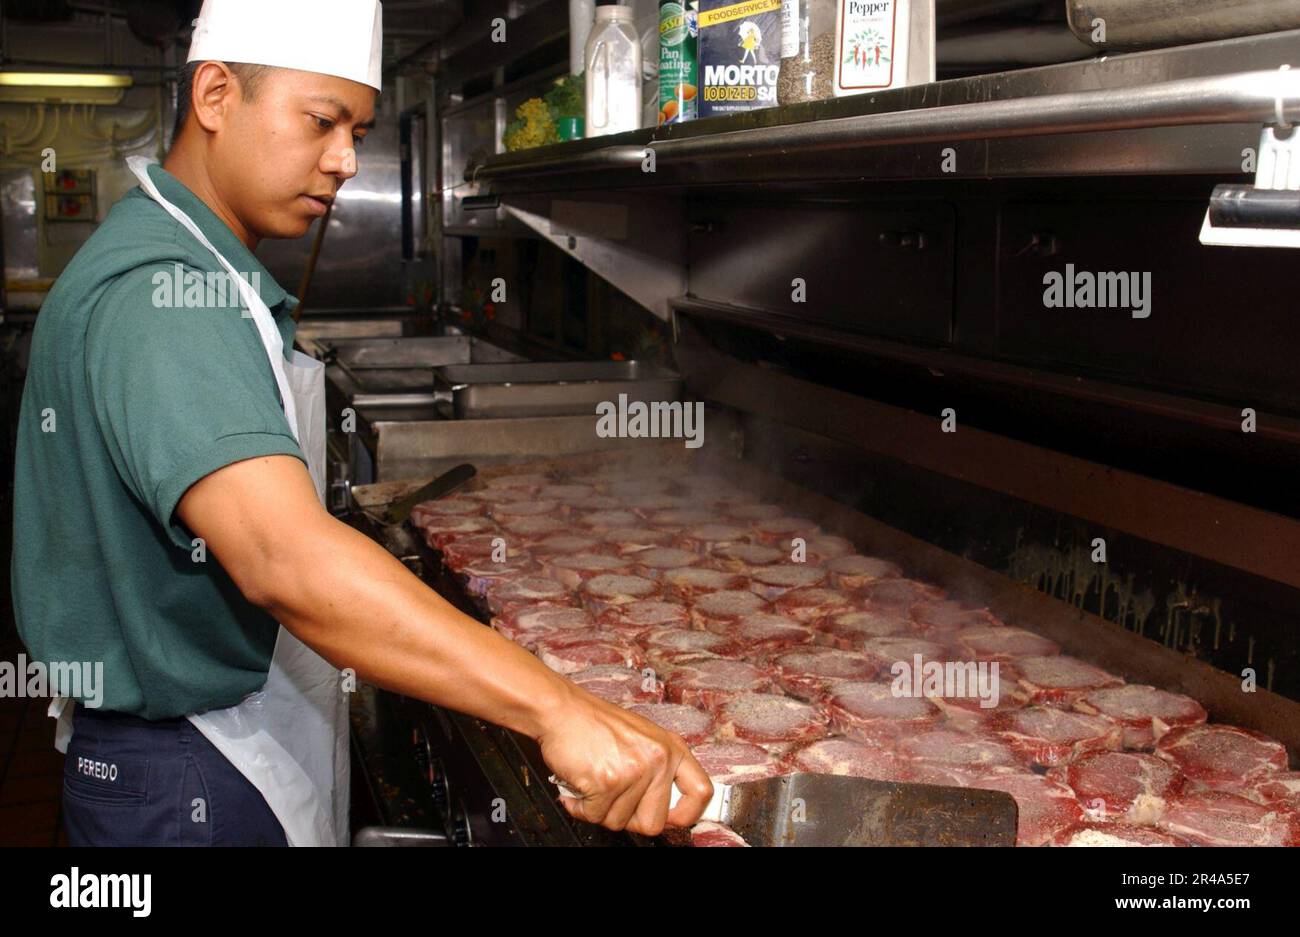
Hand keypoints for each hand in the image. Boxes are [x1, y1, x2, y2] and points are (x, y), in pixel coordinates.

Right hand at [537, 685, 712, 835]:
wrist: (561, 710)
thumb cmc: (595, 723)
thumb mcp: (642, 738)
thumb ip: (658, 769)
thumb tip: (668, 807)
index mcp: (671, 748)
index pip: (701, 792)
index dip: (687, 814)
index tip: (672, 818)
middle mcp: (658, 759)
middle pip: (655, 822)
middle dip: (629, 819)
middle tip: (614, 801)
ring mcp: (634, 771)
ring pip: (620, 822)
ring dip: (600, 810)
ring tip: (593, 783)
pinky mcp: (608, 782)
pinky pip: (595, 816)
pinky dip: (581, 807)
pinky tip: (579, 787)